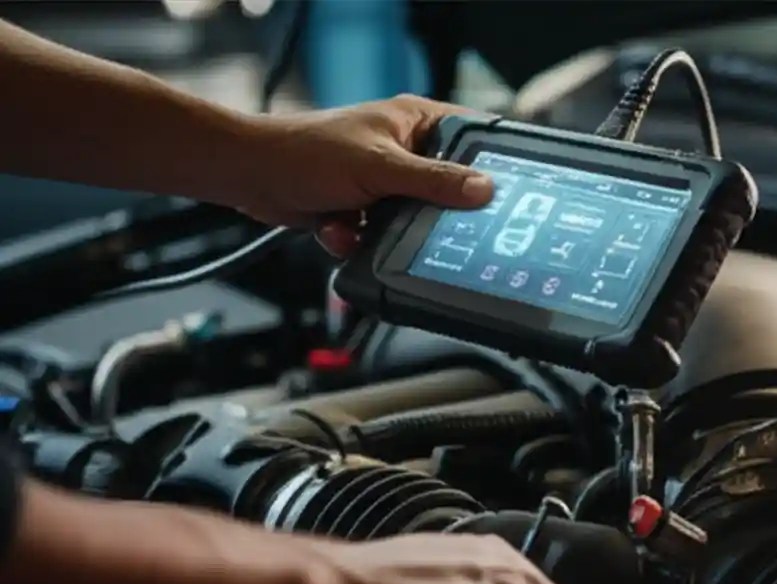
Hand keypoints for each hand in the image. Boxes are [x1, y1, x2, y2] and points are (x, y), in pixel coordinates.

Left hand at [237, 95, 494, 257]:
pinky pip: (384, 236)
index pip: (470, 138)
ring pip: (413, 221)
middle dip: (425, 214)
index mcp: (415, 123)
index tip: (497, 195)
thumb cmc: (304, 153)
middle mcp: (404, 151)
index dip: (486, 166)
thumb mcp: (379, 168)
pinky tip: (338, 227)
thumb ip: (433, 181)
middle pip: (446, 191)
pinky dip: (360, 239)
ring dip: (386, 231)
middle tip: (418, 221)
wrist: (250, 177)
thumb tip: (482, 190)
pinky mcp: (365, 210)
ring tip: (359, 221)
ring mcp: (384, 183)